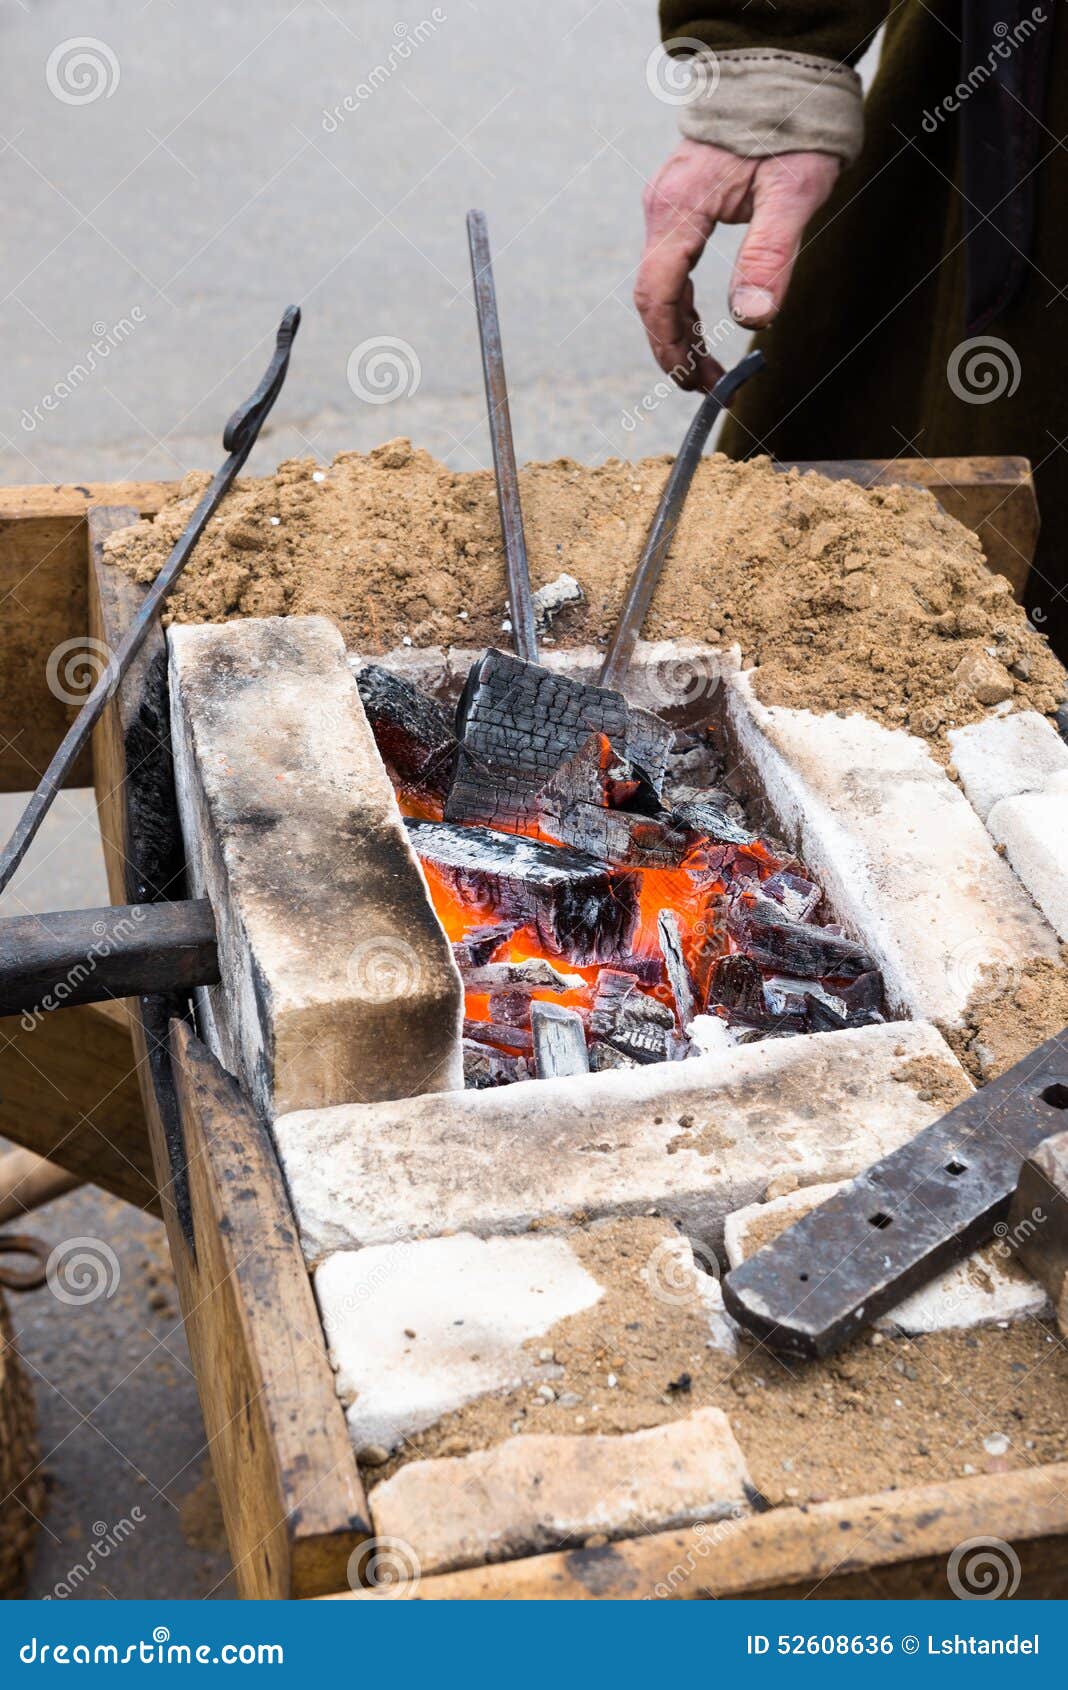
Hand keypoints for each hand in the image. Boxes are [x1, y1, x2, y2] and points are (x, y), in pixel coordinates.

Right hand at [634, 139, 839, 389]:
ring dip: (679, 332)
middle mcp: (662, 208)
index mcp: (680, 209)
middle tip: (706, 388)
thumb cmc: (793, 129)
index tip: (695, 383)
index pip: (657, 294)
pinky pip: (669, 267)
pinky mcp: (678, 205)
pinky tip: (703, 327)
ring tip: (707, 370)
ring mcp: (666, 206)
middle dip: (674, 350)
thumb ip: (770, 255)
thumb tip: (752, 319)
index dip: (671, 347)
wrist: (782, 74)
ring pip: (658, 286)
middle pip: (652, 298)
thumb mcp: (794, 193)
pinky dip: (682, 305)